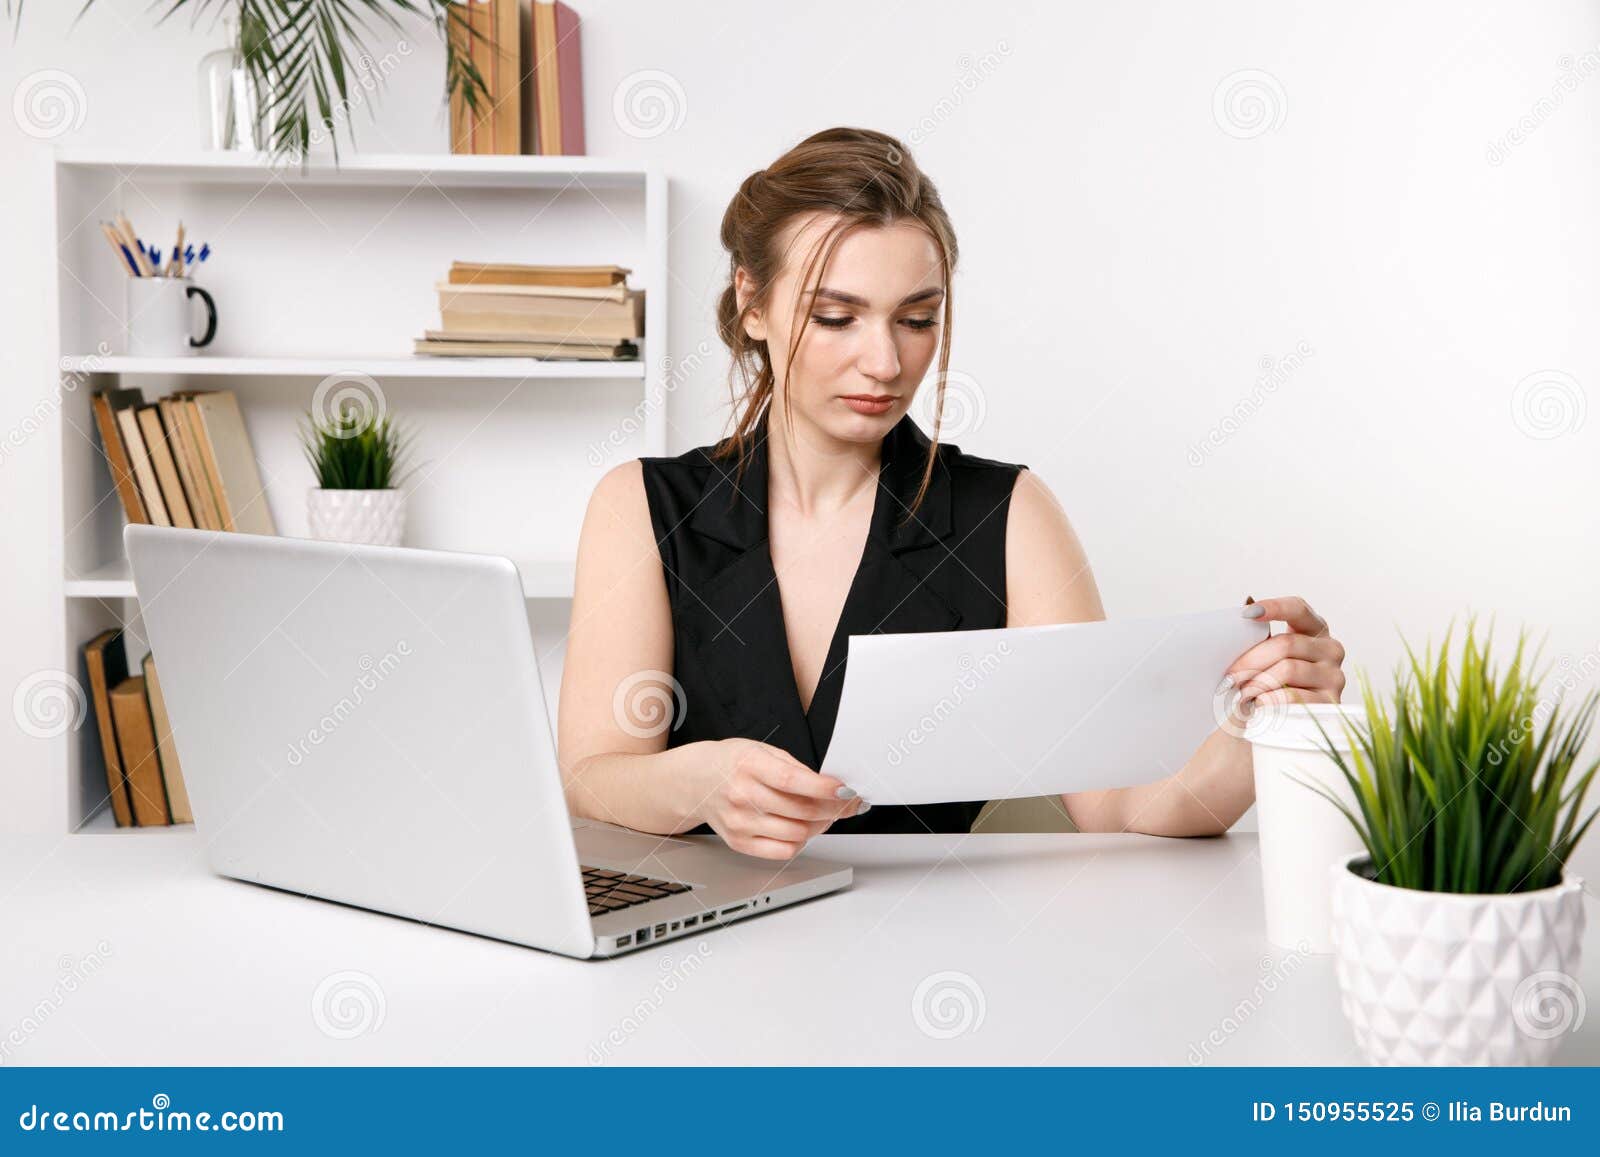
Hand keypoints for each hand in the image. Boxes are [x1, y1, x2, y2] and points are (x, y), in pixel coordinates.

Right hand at [695, 738, 863, 859]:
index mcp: (748, 765)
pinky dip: (801, 841)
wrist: (696, 781)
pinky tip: (803, 828)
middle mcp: (741, 795)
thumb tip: (828, 787)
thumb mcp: (762, 751)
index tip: (846, 791)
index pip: (791, 781)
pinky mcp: (739, 843)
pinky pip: (782, 851)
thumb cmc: (732, 763)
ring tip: (825, 814)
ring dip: (820, 825)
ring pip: (796, 833)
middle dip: (833, 808)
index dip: (823, 788)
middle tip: (846, 803)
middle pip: (800, 811)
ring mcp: (740, 822)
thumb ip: (794, 768)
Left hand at [1226, 595, 1345, 710]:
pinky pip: (1293, 696)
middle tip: (1230, 676)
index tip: (1248, 613)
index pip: (1298, 609)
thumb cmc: (1270, 681)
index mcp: (1314, 629)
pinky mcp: (1331, 702)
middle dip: (1250, 660)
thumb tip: (1243, 617)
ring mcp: (1334, 675)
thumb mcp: (1267, 656)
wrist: (1283, 722)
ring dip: (1257, 683)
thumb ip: (1258, 638)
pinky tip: (1259, 705)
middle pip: (1285, 644)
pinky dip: (1269, 700)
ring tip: (1243, 693)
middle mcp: (1331, 649)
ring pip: (1288, 670)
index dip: (1275, 607)